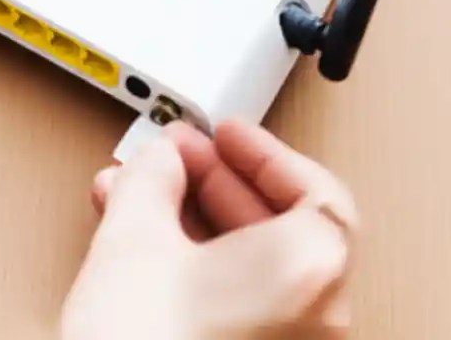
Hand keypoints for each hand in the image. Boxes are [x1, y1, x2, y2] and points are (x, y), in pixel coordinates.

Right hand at [61, 120, 357, 339]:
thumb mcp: (134, 234)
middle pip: (283, 227)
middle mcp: (316, 316)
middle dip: (218, 183)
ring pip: (255, 267)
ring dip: (198, 222)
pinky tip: (147, 245)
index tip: (229, 134)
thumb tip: (158, 163)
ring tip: (144, 195)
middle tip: (178, 157)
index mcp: (312, 269)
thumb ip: (152, 177)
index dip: (263, 151)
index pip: (313, 189)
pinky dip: (200, 266)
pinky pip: (239, 301)